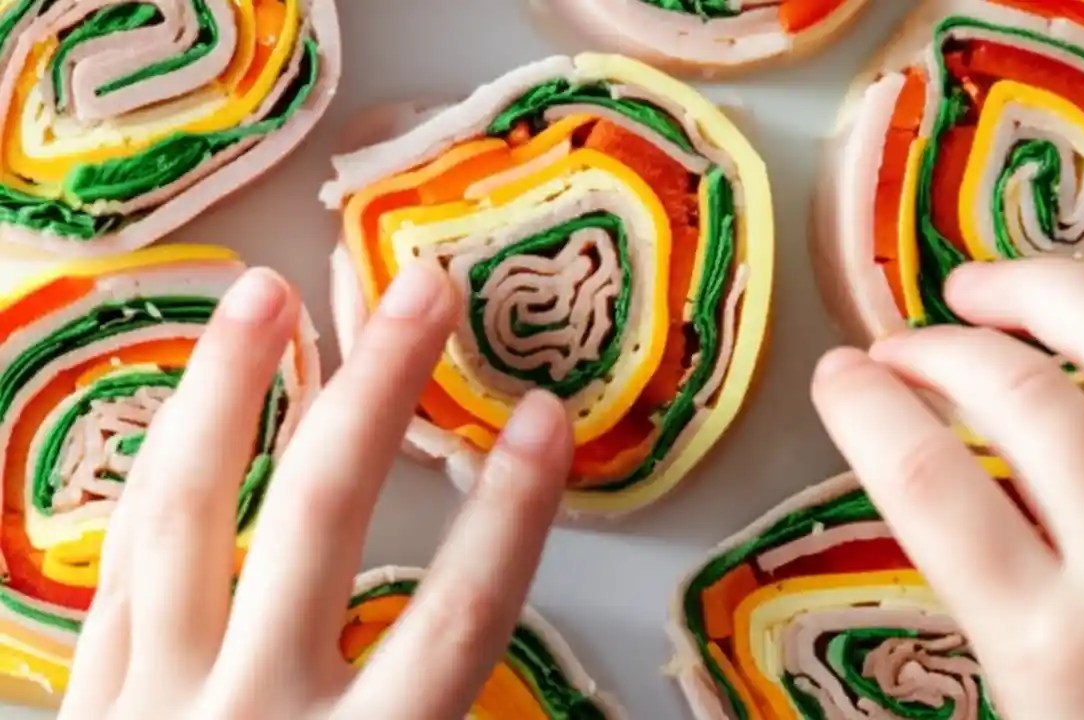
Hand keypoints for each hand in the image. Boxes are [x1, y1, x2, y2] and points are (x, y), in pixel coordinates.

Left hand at [58, 262, 572, 718]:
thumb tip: (549, 696)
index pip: (453, 623)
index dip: (509, 516)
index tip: (544, 419)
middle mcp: (248, 715)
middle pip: (318, 527)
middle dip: (375, 399)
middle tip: (418, 291)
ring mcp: (145, 703)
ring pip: (185, 517)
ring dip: (228, 397)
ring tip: (264, 298)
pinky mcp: (80, 704)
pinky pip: (116, 568)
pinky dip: (153, 478)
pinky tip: (180, 412)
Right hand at [811, 260, 1083, 719]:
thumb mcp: (1033, 714)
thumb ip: (988, 609)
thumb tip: (943, 492)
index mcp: (1058, 647)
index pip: (924, 478)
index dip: (862, 406)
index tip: (837, 376)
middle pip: (1015, 392)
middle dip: (931, 348)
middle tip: (898, 347)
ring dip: (1038, 297)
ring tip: (985, 293)